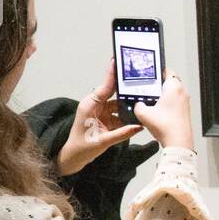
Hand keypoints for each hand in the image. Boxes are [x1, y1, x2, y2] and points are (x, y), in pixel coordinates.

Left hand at [57, 60, 142, 175]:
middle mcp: (96, 106)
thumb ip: (121, 133)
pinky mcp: (106, 120)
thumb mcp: (102, 141)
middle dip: (127, 91)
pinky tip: (138, 117)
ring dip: (129, 106)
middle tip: (142, 84)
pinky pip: (120, 115)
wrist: (74, 158)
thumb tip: (138, 126)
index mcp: (90, 105)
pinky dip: (128, 117)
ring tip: (143, 104)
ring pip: (119, 105)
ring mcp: (101, 113)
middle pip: (114, 94)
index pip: (105, 87)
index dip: (112, 75)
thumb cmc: (82, 148)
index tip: (117, 61)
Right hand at [133, 69, 193, 150]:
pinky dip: (168, 105)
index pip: (167, 70)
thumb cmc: (167, 127)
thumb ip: (137, 105)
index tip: (150, 73)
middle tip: (148, 88)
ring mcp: (185, 103)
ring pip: (173, 93)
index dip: (157, 71)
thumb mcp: (143, 113)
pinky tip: (159, 112)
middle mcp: (182, 93)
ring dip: (163, 95)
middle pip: (170, 82)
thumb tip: (137, 104)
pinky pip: (175, 103)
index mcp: (174, 87)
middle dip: (159, 84)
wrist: (178, 142)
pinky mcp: (185, 112)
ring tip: (152, 101)